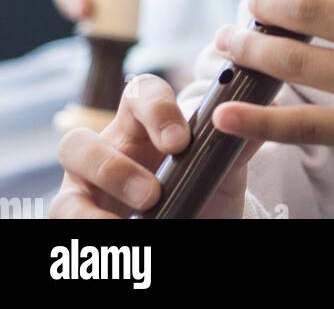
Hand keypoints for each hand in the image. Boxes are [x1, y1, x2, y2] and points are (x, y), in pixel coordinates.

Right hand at [50, 73, 259, 219]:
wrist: (201, 226)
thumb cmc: (204, 189)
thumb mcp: (222, 168)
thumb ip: (236, 140)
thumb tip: (266, 104)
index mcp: (143, 123)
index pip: (138, 93)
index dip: (155, 110)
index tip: (181, 140)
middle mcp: (106, 147)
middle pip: (79, 136)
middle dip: (114, 166)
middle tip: (154, 192)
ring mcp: (84, 184)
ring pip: (65, 179)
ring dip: (99, 199)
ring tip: (139, 223)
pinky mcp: (75, 215)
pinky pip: (64, 217)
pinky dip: (90, 230)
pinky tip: (123, 243)